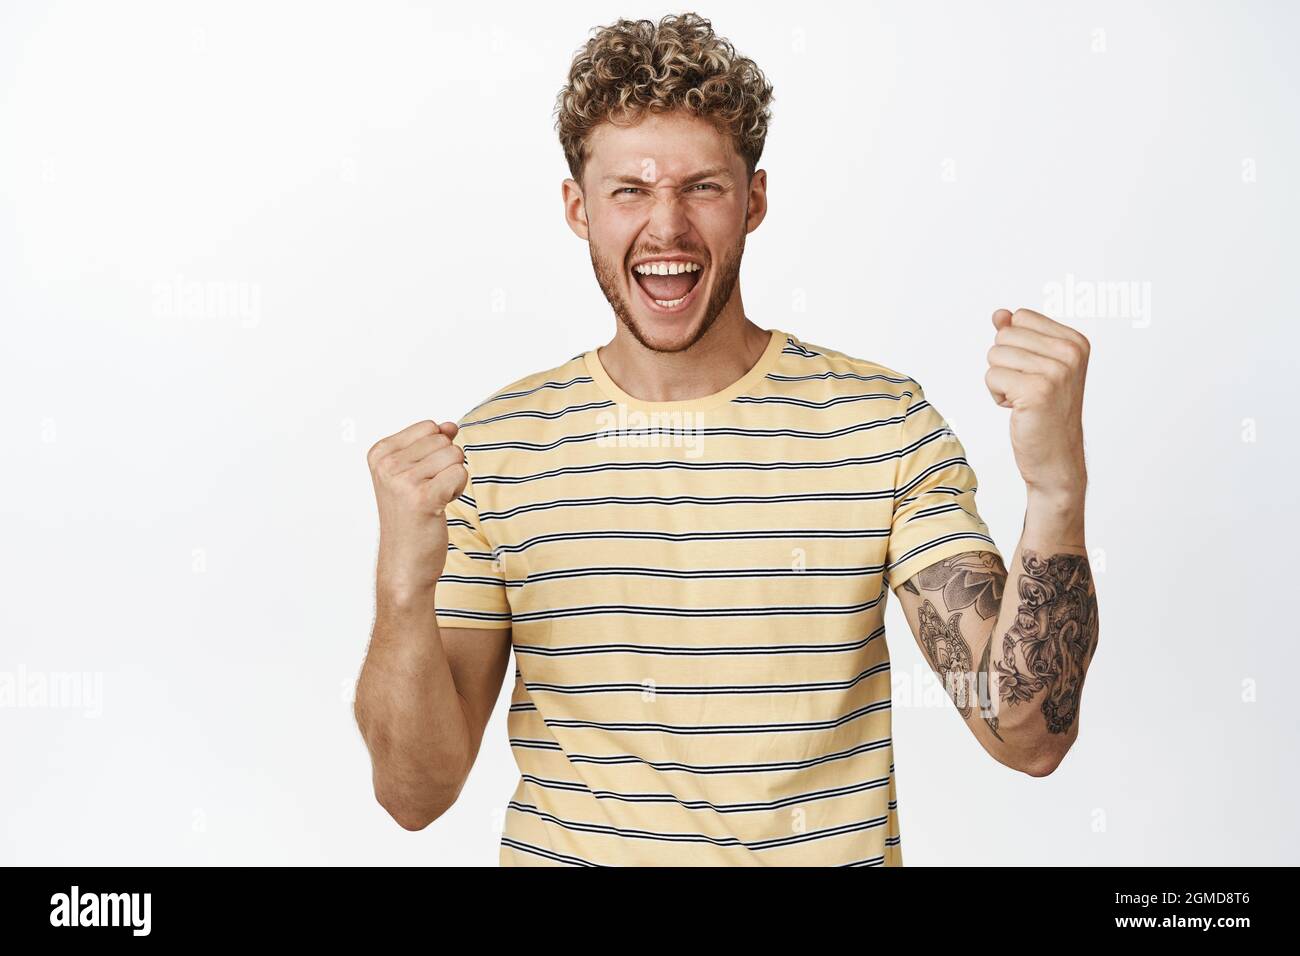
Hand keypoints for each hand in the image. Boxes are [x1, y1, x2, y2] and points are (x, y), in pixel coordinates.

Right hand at [367, 420, 467, 600]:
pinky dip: (457, 490)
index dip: (436, 452)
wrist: (404, 562)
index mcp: (379, 452)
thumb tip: (451, 425)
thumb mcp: (413, 473)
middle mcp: (386, 464)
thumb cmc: (411, 518)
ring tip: (433, 500)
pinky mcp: (422, 497)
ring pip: (455, 456)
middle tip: (428, 492)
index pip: (429, 427)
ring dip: (453, 479)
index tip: (420, 478)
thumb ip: (431, 443)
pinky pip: (459, 473)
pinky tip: (440, 506)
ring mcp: (402, 480)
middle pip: (444, 441)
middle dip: (447, 466)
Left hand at [985, 308, 1089, 497]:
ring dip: (1001, 381)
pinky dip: (997, 396)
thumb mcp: (1035, 366)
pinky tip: (1019, 409)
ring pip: (995, 355)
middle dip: (1005, 364)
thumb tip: (999, 314)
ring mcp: (1056, 371)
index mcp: (1075, 341)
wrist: (1056, 457)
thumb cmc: (1045, 412)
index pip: (1020, 317)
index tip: (1034, 372)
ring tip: (1024, 399)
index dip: (1016, 346)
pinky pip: (991, 376)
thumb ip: (1018, 335)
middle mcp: (1070, 352)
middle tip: (1028, 389)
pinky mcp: (1037, 390)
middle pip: (1004, 335)